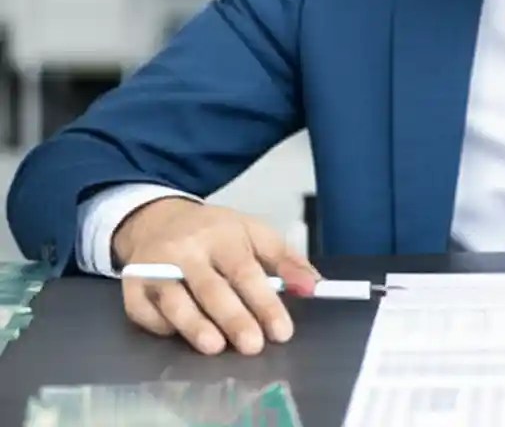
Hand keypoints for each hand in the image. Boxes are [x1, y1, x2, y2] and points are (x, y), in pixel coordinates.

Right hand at [113, 198, 319, 354]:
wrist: (158, 219)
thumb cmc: (215, 233)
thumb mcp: (255, 234)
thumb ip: (287, 261)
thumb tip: (313, 287)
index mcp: (222, 235)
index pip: (246, 271)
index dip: (265, 303)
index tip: (282, 331)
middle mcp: (185, 250)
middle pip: (211, 288)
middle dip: (233, 318)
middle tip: (253, 345)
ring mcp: (154, 267)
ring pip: (174, 300)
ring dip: (194, 325)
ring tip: (215, 346)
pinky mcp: (130, 285)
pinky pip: (143, 311)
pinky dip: (161, 326)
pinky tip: (179, 336)